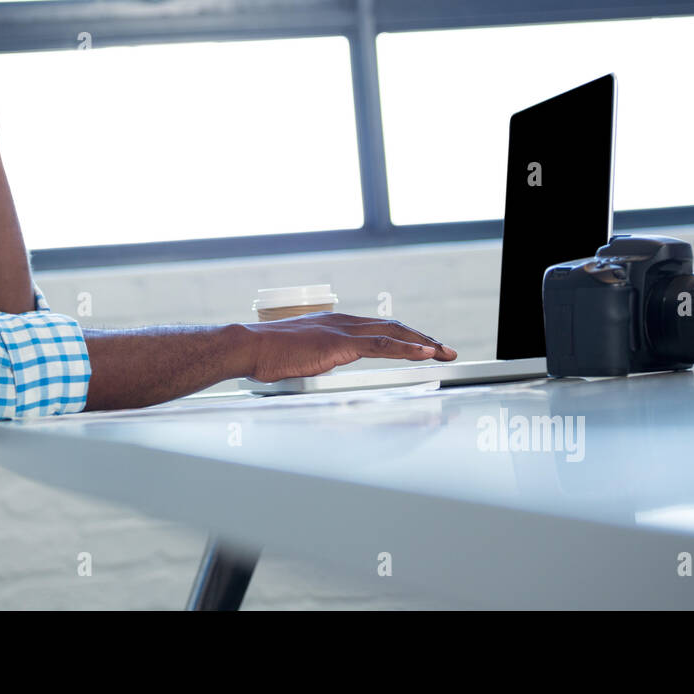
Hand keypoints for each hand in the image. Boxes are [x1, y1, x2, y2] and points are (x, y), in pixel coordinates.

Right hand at [242, 313, 456, 382]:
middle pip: (392, 326)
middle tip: (444, 348)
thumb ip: (319, 361)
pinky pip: (381, 345)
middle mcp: (342, 322)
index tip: (422, 345)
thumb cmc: (267, 356)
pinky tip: (424, 353)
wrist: (250, 347)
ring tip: (443, 351)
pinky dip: (406, 348)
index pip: (378, 328)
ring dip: (422, 342)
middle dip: (421, 337)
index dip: (403, 336)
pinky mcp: (339, 343)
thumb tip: (326, 372)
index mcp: (335, 325)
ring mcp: (342, 330)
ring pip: (392, 332)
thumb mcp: (301, 357)